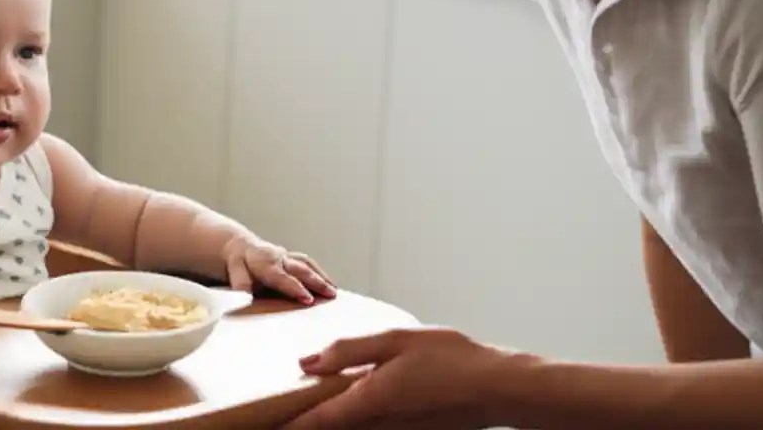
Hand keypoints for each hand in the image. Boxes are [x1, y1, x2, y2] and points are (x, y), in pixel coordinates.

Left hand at [224, 237, 336, 304]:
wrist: (241, 248)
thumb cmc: (238, 265)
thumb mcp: (235, 273)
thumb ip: (241, 284)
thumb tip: (246, 296)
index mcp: (265, 263)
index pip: (282, 278)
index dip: (295, 288)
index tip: (308, 299)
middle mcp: (279, 257)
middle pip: (300, 269)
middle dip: (316, 282)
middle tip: (331, 295)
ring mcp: (288, 256)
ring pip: (307, 264)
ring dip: (322, 277)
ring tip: (334, 292)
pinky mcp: (293, 257)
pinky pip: (309, 264)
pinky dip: (321, 273)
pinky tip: (330, 285)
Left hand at [282, 327, 518, 428]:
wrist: (500, 389)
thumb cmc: (452, 359)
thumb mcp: (395, 341)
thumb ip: (350, 351)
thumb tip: (308, 362)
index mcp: (369, 401)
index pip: (316, 422)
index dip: (288, 427)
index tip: (262, 427)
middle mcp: (379, 425)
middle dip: (304, 426)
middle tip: (278, 417)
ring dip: (330, 424)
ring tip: (308, 409)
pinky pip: (374, 429)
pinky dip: (355, 421)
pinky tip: (352, 402)